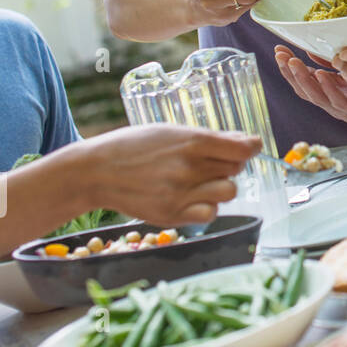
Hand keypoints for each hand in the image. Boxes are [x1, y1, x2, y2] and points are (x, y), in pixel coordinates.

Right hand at [70, 124, 260, 225]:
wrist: (96, 171)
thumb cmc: (134, 146)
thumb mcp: (171, 131)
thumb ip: (209, 139)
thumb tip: (248, 143)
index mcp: (192, 141)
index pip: (243, 150)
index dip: (250, 148)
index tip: (249, 148)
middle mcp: (189, 168)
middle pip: (235, 170)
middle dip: (228, 165)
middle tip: (207, 163)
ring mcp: (181, 193)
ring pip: (227, 192)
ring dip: (219, 186)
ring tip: (199, 181)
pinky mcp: (172, 214)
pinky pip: (210, 214)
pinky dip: (206, 207)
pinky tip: (191, 198)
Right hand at [274, 45, 346, 129]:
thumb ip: (334, 61)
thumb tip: (313, 47)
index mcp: (332, 91)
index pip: (304, 81)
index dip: (289, 68)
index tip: (279, 51)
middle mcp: (335, 103)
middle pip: (305, 91)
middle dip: (290, 73)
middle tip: (281, 56)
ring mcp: (345, 111)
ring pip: (317, 98)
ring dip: (304, 80)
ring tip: (294, 63)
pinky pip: (339, 103)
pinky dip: (328, 89)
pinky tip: (320, 75)